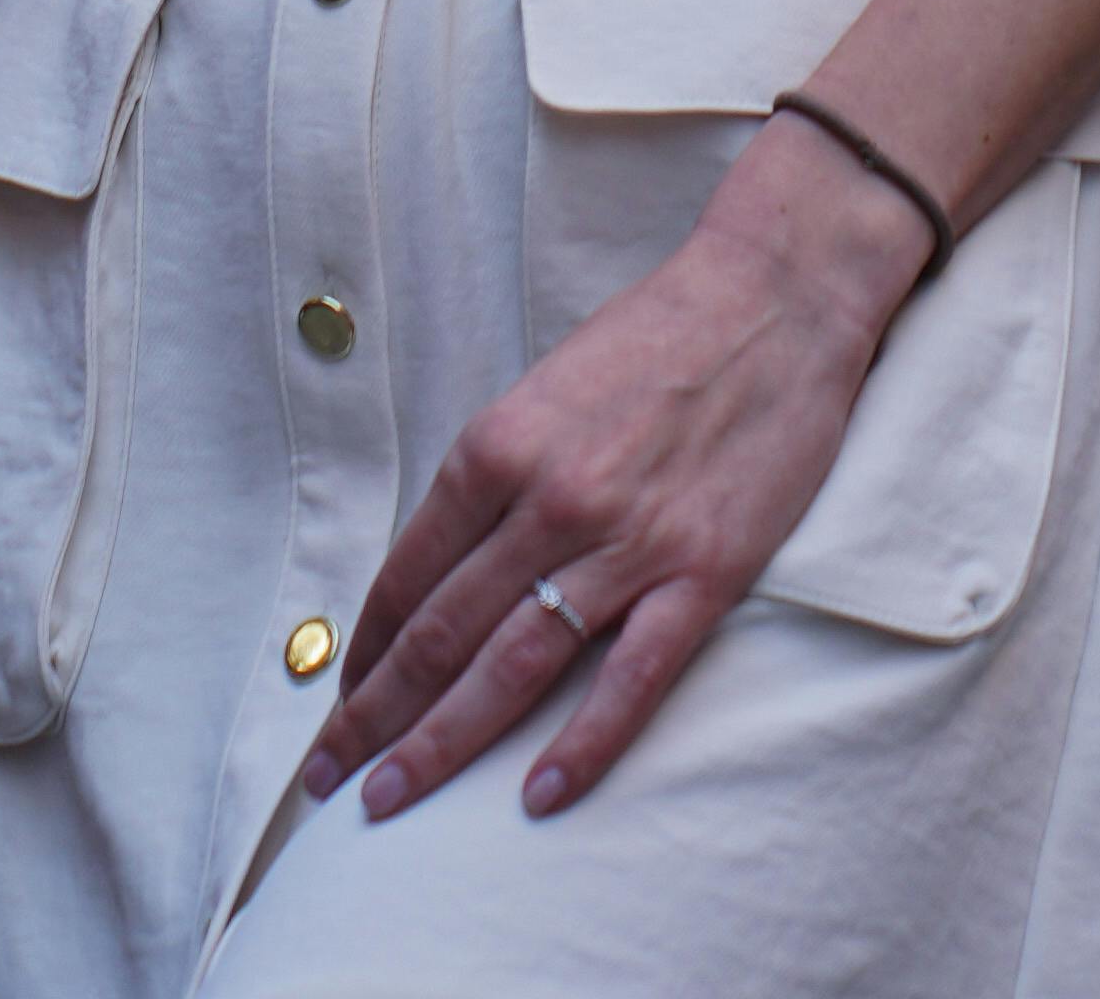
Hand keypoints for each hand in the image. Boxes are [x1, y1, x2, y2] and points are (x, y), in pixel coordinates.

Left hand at [304, 122, 919, 828]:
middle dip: (376, 717)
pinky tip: (537, 797)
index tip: (339, 703)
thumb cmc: (655, 339)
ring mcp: (626, 542)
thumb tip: (443, 571)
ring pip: (514, 667)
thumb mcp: (545, 392)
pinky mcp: (702, 573)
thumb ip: (496, 479)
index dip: (365, 652)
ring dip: (443, 744)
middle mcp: (548, 499)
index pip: (409, 575)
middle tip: (325, 781)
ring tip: (389, 803)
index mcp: (499, 446)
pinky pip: (630, 677)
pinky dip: (581, 743)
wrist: (774, 295)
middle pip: (442, 634)